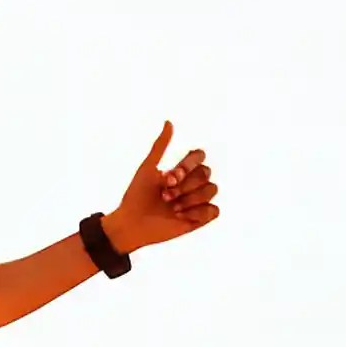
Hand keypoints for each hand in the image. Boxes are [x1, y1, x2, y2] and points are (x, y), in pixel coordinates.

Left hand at [104, 121, 220, 253]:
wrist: (131, 224)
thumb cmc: (136, 197)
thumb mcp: (147, 169)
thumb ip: (160, 146)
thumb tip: (169, 122)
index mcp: (181, 170)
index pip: (199, 156)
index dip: (187, 166)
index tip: (167, 178)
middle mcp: (192, 183)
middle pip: (206, 173)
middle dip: (185, 185)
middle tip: (165, 195)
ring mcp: (197, 200)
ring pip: (212, 189)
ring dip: (189, 199)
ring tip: (172, 208)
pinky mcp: (200, 218)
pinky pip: (214, 210)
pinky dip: (198, 213)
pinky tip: (181, 217)